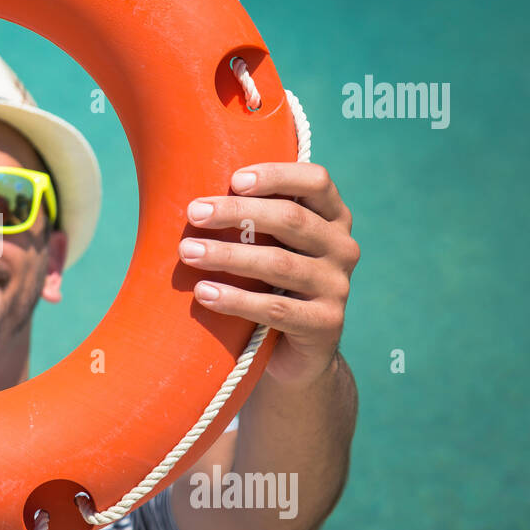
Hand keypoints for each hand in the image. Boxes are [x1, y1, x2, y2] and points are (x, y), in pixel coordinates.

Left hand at [179, 163, 358, 387]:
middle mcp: (342, 247)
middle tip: (194, 213)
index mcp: (332, 218)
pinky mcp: (326, 324)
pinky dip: (236, 299)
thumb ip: (251, 219)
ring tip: (187, 252)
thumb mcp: (267, 246)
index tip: (234, 179)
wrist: (293, 354)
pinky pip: (276, 309)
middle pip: (291, 219)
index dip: (277, 175)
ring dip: (228, 255)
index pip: (316, 181)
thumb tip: (194, 197)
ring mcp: (337, 286)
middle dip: (237, 212)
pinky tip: (204, 293)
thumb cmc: (269, 285)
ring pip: (279, 264)